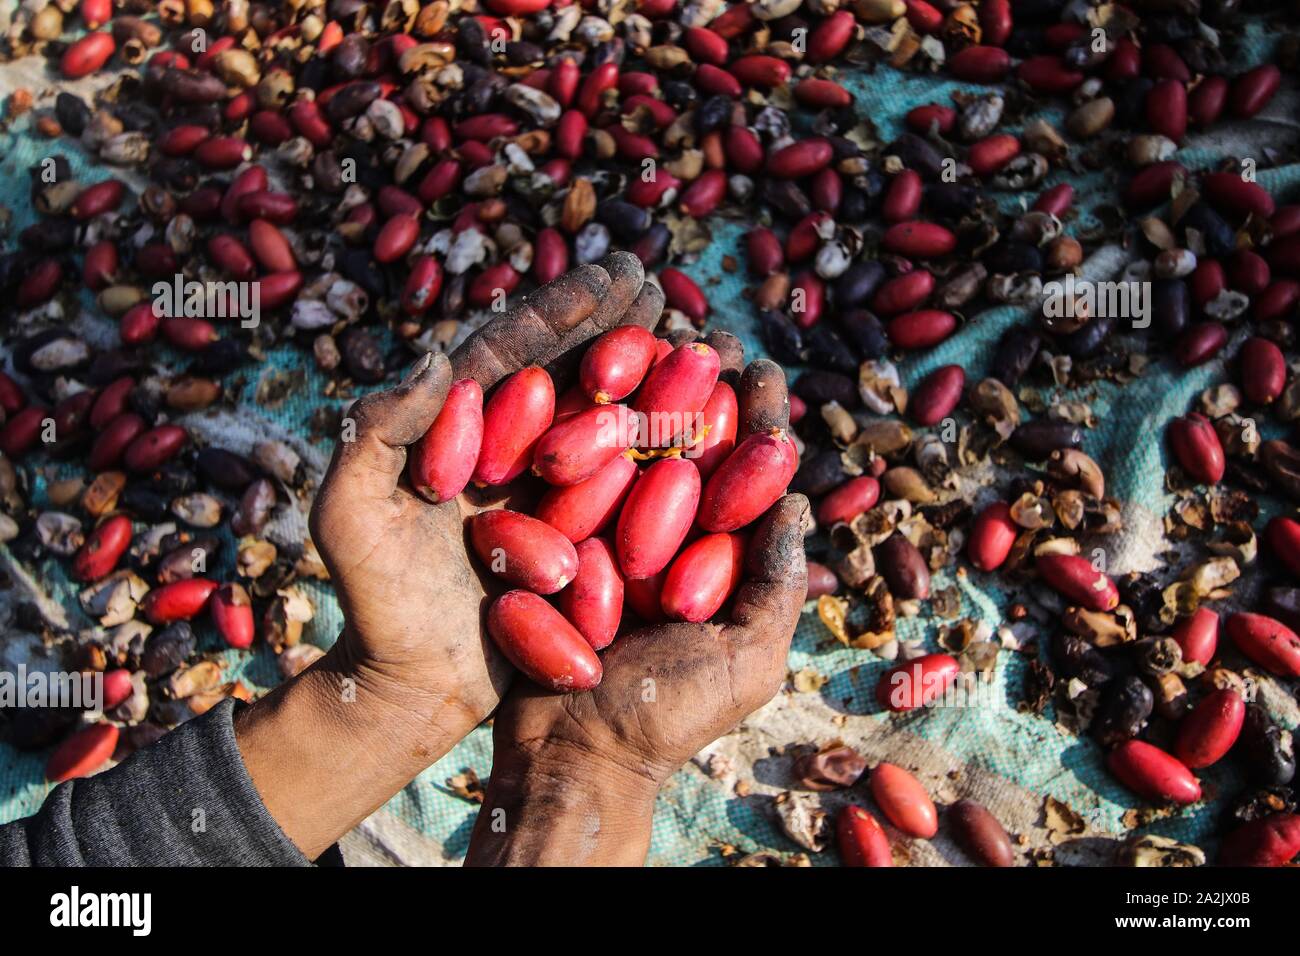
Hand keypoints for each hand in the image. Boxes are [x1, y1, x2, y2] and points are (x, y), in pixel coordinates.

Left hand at [235, 253, 662, 858]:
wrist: (412, 686)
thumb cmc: (372, 601)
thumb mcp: (349, 515)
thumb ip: (377, 433)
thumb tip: (441, 354)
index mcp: (455, 427)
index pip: (513, 352)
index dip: (563, 310)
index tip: (615, 275)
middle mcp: (506, 447)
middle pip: (565, 372)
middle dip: (611, 325)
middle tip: (658, 283)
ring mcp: (546, 489)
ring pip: (601, 420)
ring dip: (645, 376)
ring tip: (693, 337)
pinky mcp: (578, 535)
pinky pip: (624, 487)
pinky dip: (660, 450)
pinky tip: (703, 423)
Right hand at [466, 360, 810, 866]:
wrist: (569, 755)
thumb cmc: (667, 716)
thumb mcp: (746, 660)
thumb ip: (775, 587)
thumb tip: (798, 504)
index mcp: (722, 561)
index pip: (746, 481)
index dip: (757, 424)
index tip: (760, 369)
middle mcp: (669, 541)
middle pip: (689, 453)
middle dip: (698, 389)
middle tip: (703, 329)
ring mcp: (609, 537)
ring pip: (629, 454)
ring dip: (640, 393)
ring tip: (646, 332)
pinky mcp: (553, 541)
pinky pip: (568, 481)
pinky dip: (575, 431)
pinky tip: (576, 377)